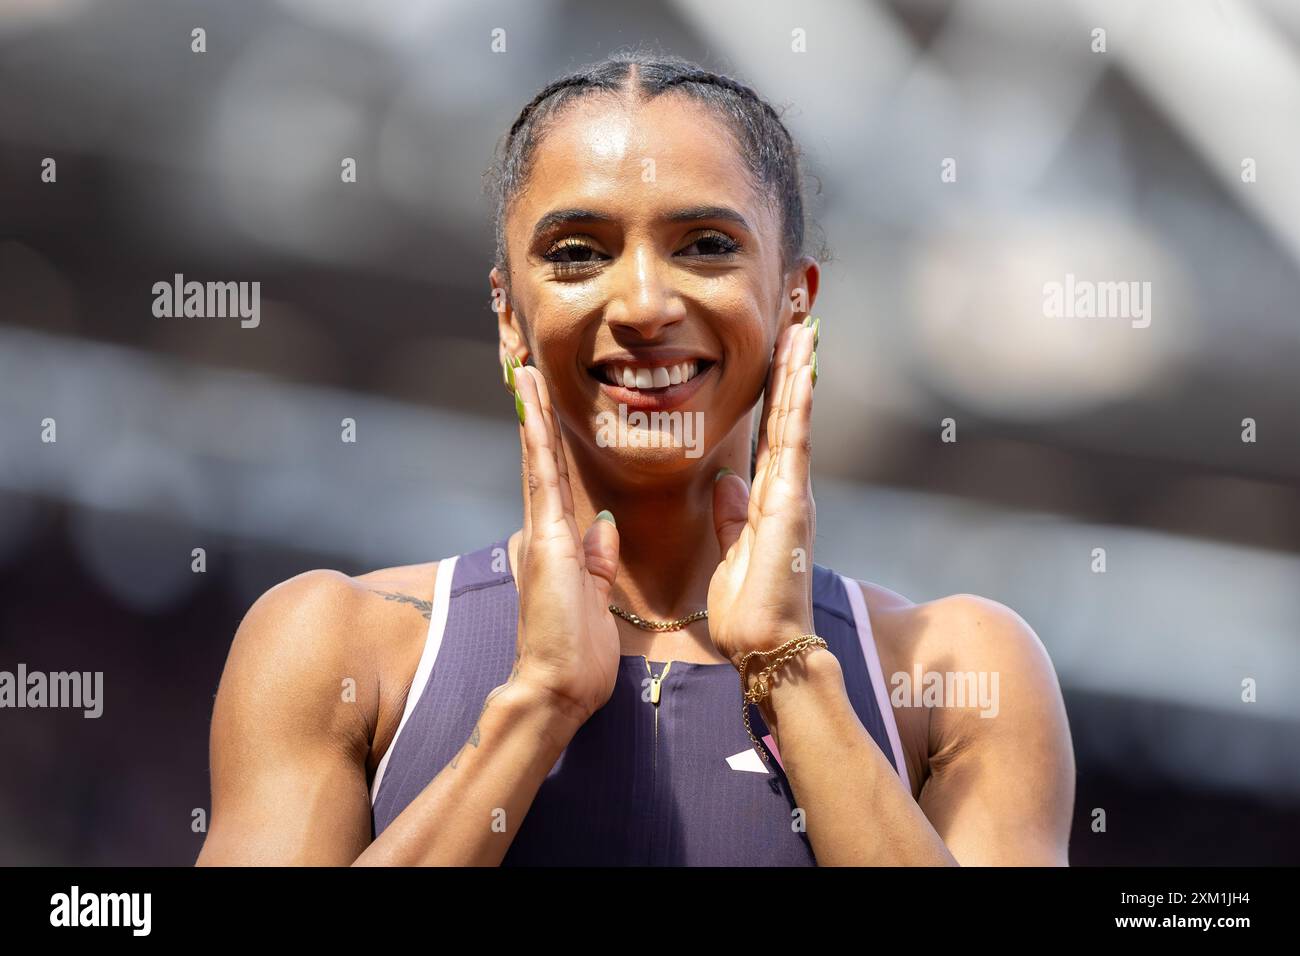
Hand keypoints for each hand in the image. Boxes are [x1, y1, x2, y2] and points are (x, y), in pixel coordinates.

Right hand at [509, 362, 621, 723]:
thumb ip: (596, 561)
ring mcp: (541, 533)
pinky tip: (530, 401)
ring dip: (531, 411)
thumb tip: (602, 528)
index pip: (555, 480)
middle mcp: (544, 532)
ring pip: (537, 457)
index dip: (550, 440)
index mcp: (559, 545)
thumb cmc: (577, 656)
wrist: (558, 690)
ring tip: (522, 366)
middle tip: (524, 366)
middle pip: (539, 458)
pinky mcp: (546, 540)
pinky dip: (537, 436)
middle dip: (533, 412)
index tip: (545, 403)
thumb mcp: (596, 597)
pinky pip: (542, 475)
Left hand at [708, 319, 817, 668]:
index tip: (777, 352)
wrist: (765, 648)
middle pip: (789, 415)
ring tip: (804, 325)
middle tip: (798, 320)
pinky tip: (802, 366)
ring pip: (796, 417)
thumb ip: (732, 518)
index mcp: (769, 500)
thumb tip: (728, 482)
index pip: (771, 433)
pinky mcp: (790, 501)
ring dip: (799, 370)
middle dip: (792, 367)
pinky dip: (798, 400)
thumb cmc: (749, 612)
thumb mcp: (731, 555)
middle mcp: (786, 490)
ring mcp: (792, 493)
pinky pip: (793, 439)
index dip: (773, 392)